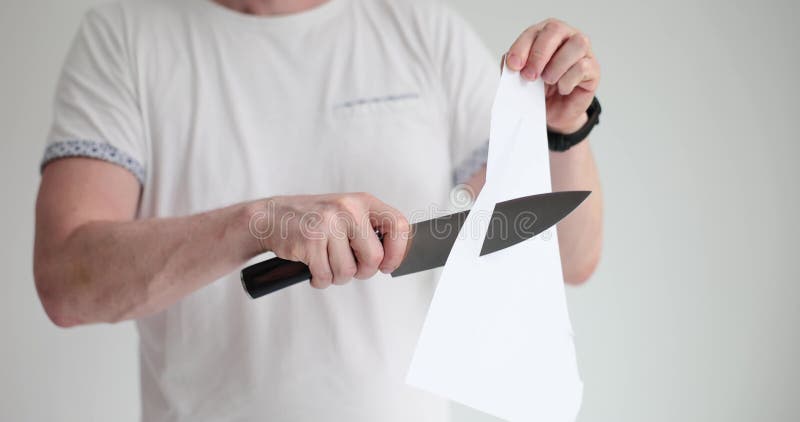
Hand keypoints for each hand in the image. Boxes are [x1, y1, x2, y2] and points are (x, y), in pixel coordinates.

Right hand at [253, 193, 409, 288]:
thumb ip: (370, 229)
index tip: (388, 265)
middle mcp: (347, 209)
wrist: (272, 217)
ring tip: (327, 264)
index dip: (397, 252)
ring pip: (348, 271)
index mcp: (362, 201)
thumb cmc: (313, 219)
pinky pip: (326, 276)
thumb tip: (395, 257)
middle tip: (349, 267)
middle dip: (363, 271)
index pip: (398, 225)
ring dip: (337, 277)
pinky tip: (314, 268)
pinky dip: (320, 280)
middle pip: (374, 258)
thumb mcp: (346, 213)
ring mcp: (328, 224)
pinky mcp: (310, 242)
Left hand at [506, 19, 599, 133]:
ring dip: (557, 65)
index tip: (513, 66)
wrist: (553, 115)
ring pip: (576, 44)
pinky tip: (562, 88)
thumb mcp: (520, 80)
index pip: (534, 32)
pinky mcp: (593, 69)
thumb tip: (508, 63)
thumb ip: (513, 69)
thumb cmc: (538, 92)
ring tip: (548, 81)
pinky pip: (583, 67)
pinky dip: (568, 80)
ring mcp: (583, 52)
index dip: (522, 48)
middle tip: (530, 76)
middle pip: (555, 30)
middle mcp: (566, 37)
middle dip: (539, 54)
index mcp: (545, 35)